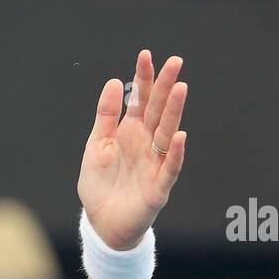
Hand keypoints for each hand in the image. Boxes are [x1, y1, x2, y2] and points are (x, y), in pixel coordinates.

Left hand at [77, 50, 187, 249]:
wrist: (101, 223)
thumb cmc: (100, 185)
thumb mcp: (96, 145)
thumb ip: (106, 116)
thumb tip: (115, 81)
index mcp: (130, 132)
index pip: (140, 100)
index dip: (143, 79)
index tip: (146, 55)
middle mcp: (146, 143)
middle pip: (158, 110)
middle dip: (166, 86)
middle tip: (175, 61)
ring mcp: (154, 163)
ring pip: (167, 132)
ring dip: (174, 111)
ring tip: (181, 88)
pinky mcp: (158, 187)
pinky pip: (169, 168)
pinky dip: (174, 153)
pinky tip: (179, 136)